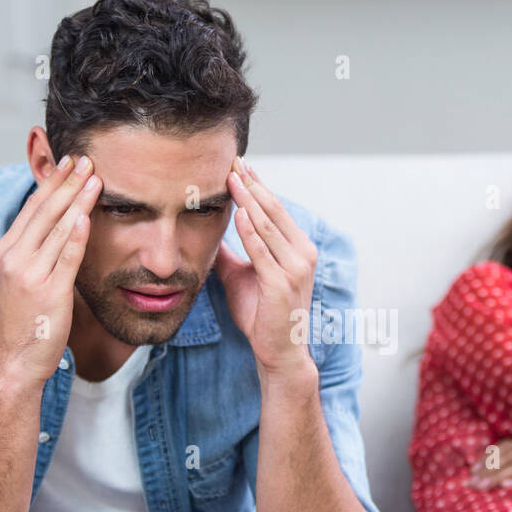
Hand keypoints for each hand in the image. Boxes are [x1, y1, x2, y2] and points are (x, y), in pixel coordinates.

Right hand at [0, 153, 100, 392]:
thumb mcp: (25, 275)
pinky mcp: (49, 292)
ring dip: (78, 200)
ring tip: (95, 178)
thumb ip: (39, 247)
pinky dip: (76, 236)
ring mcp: (31, 274)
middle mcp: (15, 257)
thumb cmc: (27, 316)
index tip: (69, 161)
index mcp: (7, 249)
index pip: (32, 207)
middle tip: (86, 158)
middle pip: (44, 210)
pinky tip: (87, 216)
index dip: (52, 182)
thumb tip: (61, 219)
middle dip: (67, 182)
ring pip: (57, 228)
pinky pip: (66, 258)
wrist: (17, 357)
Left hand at [214, 156, 318, 380]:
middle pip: (273, 210)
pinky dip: (251, 230)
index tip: (238, 164)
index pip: (275, 209)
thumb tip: (210, 230)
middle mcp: (302, 253)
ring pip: (268, 225)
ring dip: (250, 198)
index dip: (257, 186)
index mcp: (297, 248)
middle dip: (252, 184)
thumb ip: (232, 252)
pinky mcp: (282, 283)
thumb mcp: (243, 276)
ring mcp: (295, 268)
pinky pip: (263, 250)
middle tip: (233, 160)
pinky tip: (239, 211)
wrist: (278, 351)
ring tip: (233, 177)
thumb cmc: (262, 315)